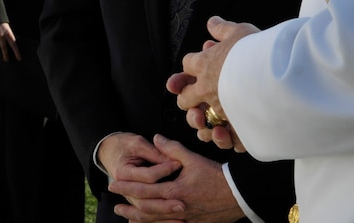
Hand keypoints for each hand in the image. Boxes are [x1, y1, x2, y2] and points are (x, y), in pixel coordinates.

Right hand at [0, 22, 20, 61]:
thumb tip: (10, 45)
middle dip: (5, 55)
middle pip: (4, 49)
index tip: (19, 58)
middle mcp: (1, 36)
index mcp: (8, 33)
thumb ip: (8, 36)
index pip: (14, 45)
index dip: (17, 52)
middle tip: (6, 60)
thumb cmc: (0, 22)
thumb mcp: (7, 28)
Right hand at [97, 133, 181, 220]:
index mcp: (122, 172)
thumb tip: (174, 160)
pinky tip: (174, 222)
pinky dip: (159, 221)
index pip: (148, 175)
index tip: (179, 164)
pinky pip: (145, 217)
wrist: (108, 151)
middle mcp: (124, 188)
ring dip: (163, 216)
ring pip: (145, 212)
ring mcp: (128, 197)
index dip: (164, 170)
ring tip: (181, 218)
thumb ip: (155, 152)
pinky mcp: (134, 201)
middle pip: (145, 200)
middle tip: (183, 204)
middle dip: (165, 203)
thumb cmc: (123, 145)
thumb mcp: (137, 143)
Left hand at [108, 135, 244, 222]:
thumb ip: (172, 149)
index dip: (127, 187)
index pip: (145, 189)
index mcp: (175, 190)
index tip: (114, 184)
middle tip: (115, 205)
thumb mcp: (193, 158)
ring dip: (140, 220)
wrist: (239, 195)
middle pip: (147, 210)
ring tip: (128, 218)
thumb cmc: (217, 176)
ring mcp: (185, 218)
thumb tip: (156, 138)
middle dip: (130, 207)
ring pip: (157, 222)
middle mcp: (177, 207)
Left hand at [166, 17, 258, 151]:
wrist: (277, 74)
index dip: (191, 65)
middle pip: (185, 98)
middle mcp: (207, 89)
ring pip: (198, 122)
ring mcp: (220, 110)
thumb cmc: (257, 50)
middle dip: (187, 97)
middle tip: (197, 96)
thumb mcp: (239, 32)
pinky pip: (225, 138)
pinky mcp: (235, 126)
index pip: (187, 64)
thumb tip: (211, 22)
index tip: (199, 64)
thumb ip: (222, 29)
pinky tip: (231, 132)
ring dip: (201, 122)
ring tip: (209, 119)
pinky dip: (227, 137)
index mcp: (204, 65)